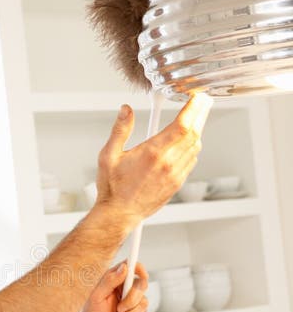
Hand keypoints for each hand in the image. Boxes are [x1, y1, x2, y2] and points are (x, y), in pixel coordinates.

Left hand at [78, 261, 148, 311]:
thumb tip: (124, 267)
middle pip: (142, 285)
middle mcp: (127, 289)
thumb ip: (109, 281)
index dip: (139, 267)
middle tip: (119, 309)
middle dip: (131, 300)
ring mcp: (135, 303)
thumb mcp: (96, 297)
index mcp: (116, 280)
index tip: (140, 274)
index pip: (132, 267)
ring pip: (143, 304)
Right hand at [95, 94, 210, 225]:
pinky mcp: (177, 183)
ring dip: (197, 130)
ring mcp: (175, 174)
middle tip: (203, 101)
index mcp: (152, 153)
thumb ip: (120, 130)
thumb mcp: (108, 155)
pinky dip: (192, 147)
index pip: (182, 125)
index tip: (197, 97)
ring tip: (196, 118)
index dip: (194, 108)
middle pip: (193, 133)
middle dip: (200, 114)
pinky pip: (191, 161)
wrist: (119, 214)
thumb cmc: (113, 188)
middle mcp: (168, 163)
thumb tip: (126, 110)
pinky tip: (187, 142)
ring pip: (195, 146)